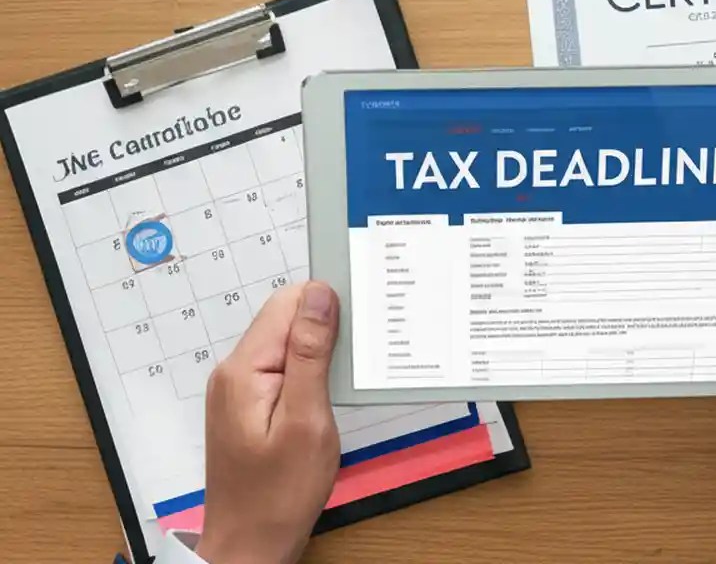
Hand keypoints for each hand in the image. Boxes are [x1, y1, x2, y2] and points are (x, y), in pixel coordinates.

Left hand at [196, 282, 340, 563]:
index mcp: (244, 369)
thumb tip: (319, 294)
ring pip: (287, 344)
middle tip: (362, 357)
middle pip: (286, 320)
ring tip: (348, 379)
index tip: (363, 320)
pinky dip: (311, 373)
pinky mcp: (248, 404)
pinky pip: (283, 369)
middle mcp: (234, 371)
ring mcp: (238, 389)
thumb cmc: (281, 492)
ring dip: (322, 353)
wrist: (251, 544)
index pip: (287, 304)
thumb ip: (312, 354)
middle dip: (327, 329)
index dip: (327, 304)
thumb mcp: (307, 420)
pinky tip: (330, 394)